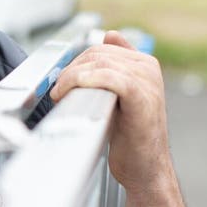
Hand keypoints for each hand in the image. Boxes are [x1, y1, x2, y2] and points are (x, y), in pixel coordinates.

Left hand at [49, 31, 172, 193]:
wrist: (145, 169)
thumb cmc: (131, 140)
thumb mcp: (120, 98)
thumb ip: (114, 69)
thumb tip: (108, 36)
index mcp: (144, 64)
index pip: (100, 49)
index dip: (74, 64)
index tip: (62, 83)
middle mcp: (148, 68)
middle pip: (98, 53)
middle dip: (70, 70)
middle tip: (58, 92)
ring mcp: (147, 81)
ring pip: (100, 63)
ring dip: (72, 77)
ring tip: (61, 95)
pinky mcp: (142, 97)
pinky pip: (111, 77)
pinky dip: (87, 81)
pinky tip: (72, 92)